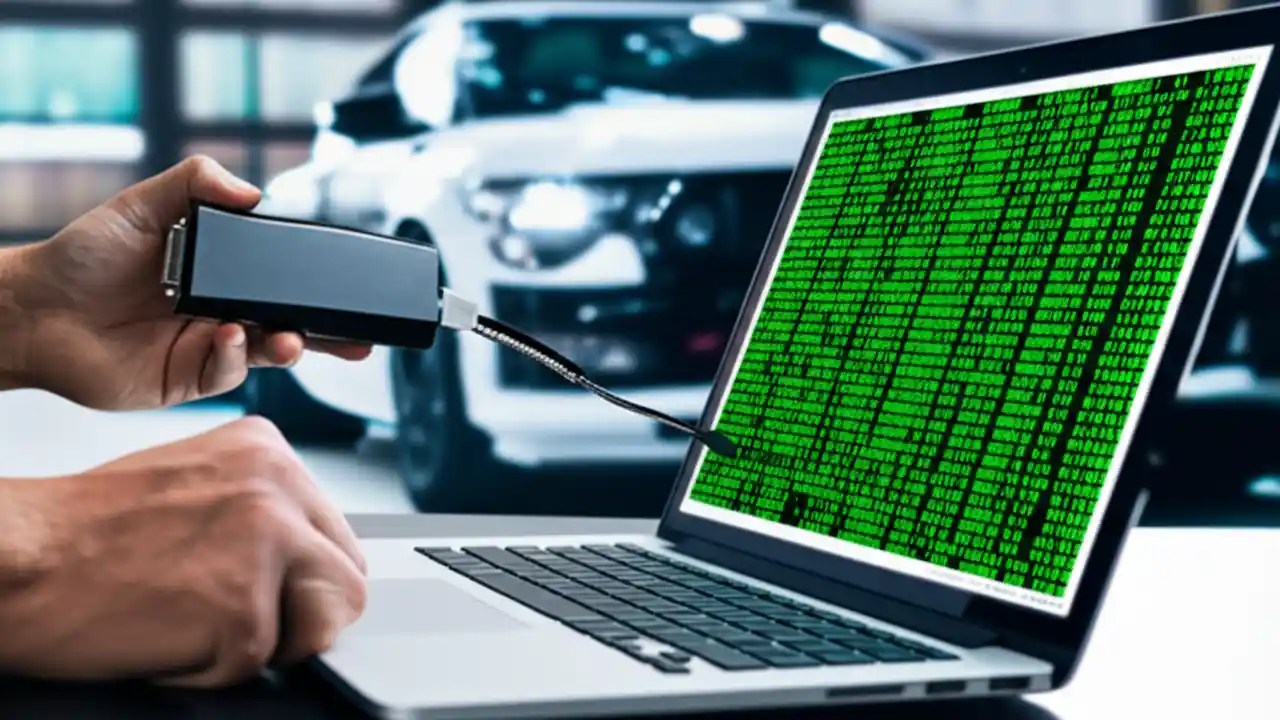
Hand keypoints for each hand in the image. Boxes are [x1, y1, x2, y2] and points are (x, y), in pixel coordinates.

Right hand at [0, 417, 366, 685]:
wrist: (16, 558)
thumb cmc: (86, 532)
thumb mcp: (197, 488)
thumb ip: (263, 512)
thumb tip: (312, 562)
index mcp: (269, 451)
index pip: (335, 537)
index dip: (299, 580)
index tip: (252, 587)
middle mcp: (279, 485)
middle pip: (346, 580)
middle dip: (297, 613)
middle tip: (224, 614)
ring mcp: (266, 543)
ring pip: (323, 624)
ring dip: (265, 641)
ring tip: (194, 618)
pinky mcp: (244, 607)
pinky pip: (259, 664)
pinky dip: (208, 668)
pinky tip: (161, 633)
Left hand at [10, 156, 370, 409]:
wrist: (35, 311)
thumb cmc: (82, 258)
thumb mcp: (141, 204)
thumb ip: (195, 183)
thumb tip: (253, 191)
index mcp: (220, 273)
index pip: (280, 280)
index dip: (317, 287)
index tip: (349, 287)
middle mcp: (222, 311)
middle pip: (291, 323)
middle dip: (329, 333)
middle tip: (358, 338)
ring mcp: (207, 347)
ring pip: (268, 352)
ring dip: (288, 346)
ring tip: (290, 339)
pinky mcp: (187, 379)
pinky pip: (228, 373)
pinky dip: (235, 356)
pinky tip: (226, 336)